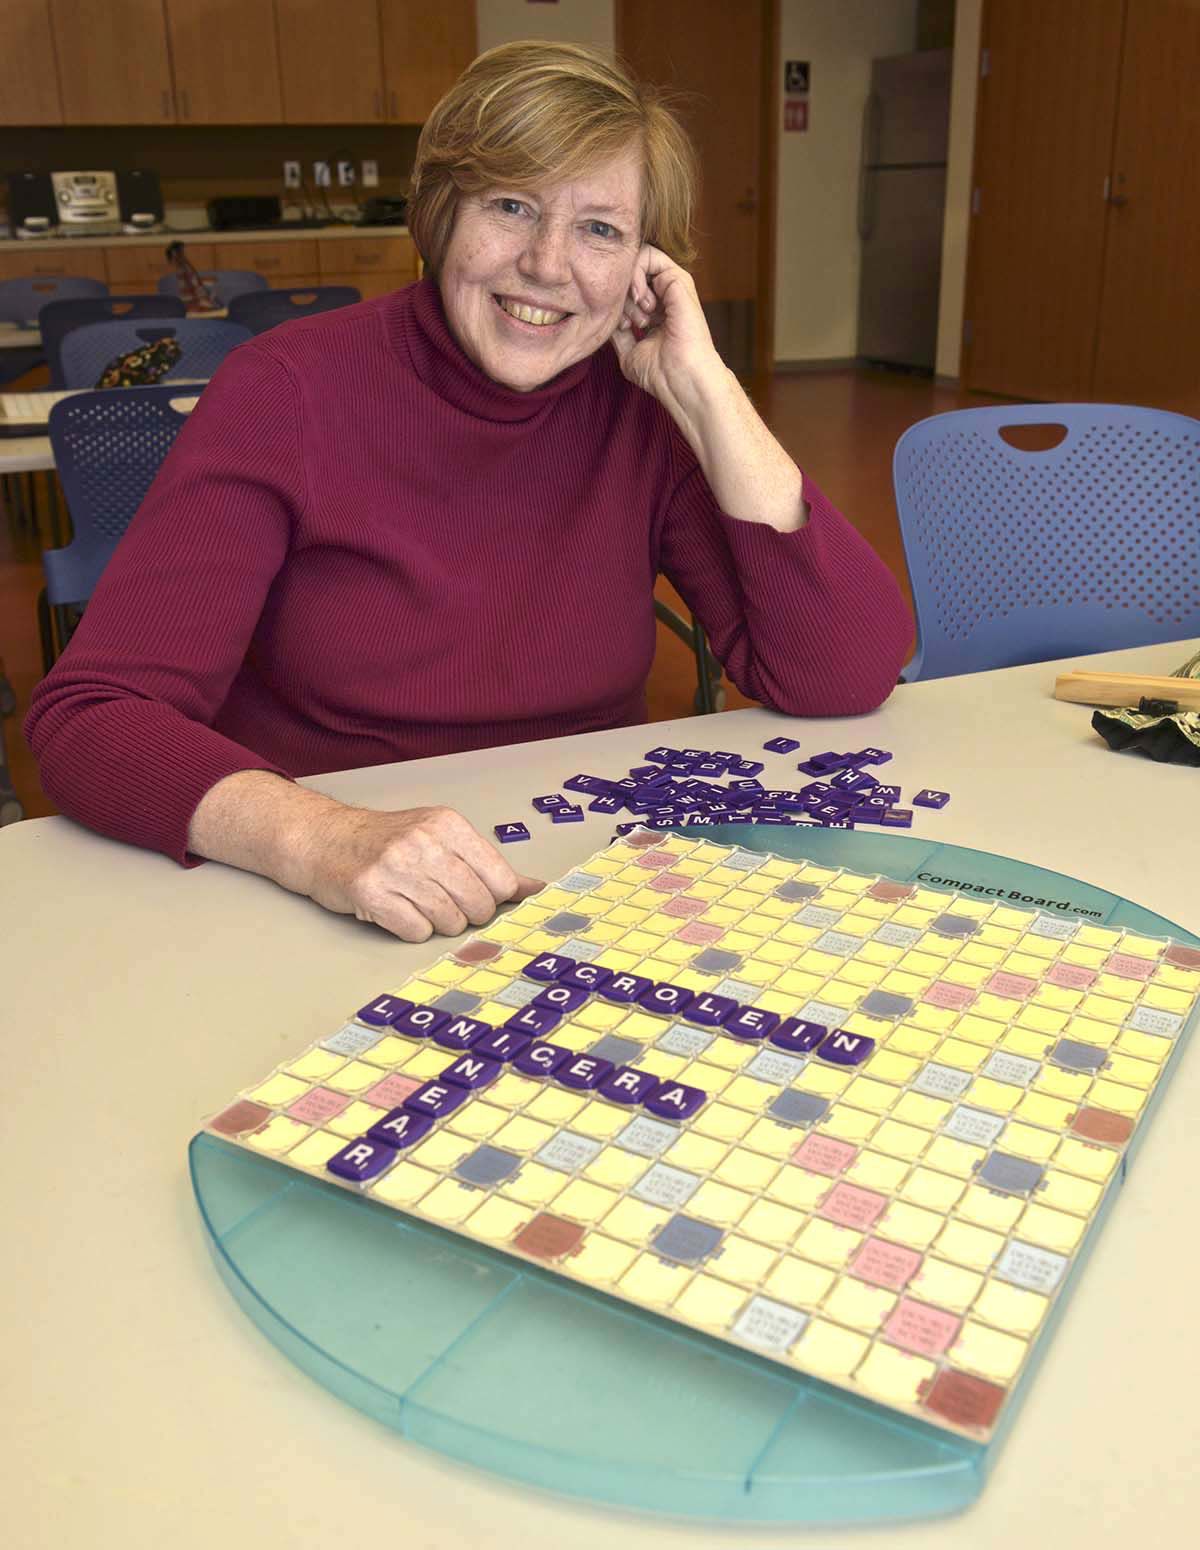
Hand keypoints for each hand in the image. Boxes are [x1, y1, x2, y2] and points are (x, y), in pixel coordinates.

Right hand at [297, 802, 543, 941]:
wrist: (325, 840)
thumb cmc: (386, 842)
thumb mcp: (440, 837)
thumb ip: (487, 864)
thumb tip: (535, 889)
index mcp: (448, 825)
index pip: (500, 880)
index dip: (492, 898)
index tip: (475, 895)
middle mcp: (424, 842)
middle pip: (478, 905)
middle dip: (467, 914)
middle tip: (442, 901)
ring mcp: (396, 867)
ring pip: (449, 922)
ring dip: (438, 922)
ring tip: (416, 902)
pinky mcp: (371, 893)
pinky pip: (416, 931)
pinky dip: (411, 929)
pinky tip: (398, 909)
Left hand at [609, 244, 725, 414]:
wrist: (680, 380)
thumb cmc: (660, 374)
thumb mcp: (629, 350)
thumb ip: (618, 330)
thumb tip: (604, 315)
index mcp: (658, 312)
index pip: (629, 289)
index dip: (617, 302)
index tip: (621, 327)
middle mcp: (666, 296)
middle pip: (630, 274)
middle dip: (620, 294)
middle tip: (627, 322)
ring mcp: (673, 286)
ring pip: (637, 261)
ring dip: (627, 285)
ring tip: (636, 314)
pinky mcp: (678, 279)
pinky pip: (648, 255)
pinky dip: (635, 273)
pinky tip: (638, 298)